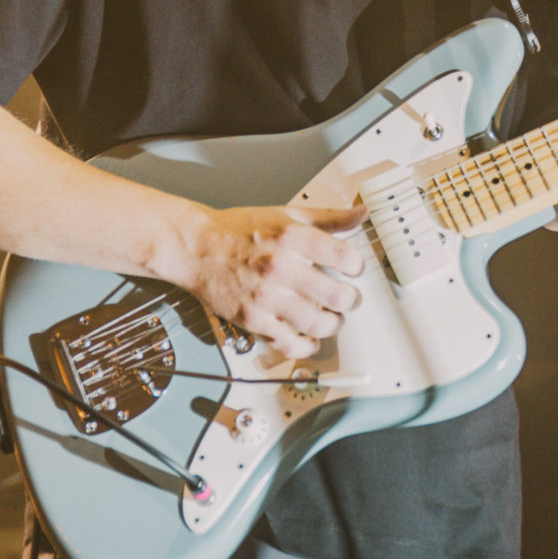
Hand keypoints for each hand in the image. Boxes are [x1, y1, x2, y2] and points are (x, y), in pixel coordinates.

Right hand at [175, 204, 367, 358]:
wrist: (196, 247)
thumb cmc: (239, 231)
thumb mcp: (286, 214)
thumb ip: (328, 217)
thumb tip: (360, 213)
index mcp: (291, 237)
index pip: (344, 257)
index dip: (357, 266)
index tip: (353, 269)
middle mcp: (280, 268)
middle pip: (337, 296)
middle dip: (351, 299)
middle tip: (348, 298)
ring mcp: (266, 297)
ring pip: (318, 324)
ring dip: (334, 324)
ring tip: (332, 317)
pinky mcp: (253, 319)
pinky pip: (289, 344)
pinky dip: (307, 346)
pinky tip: (310, 338)